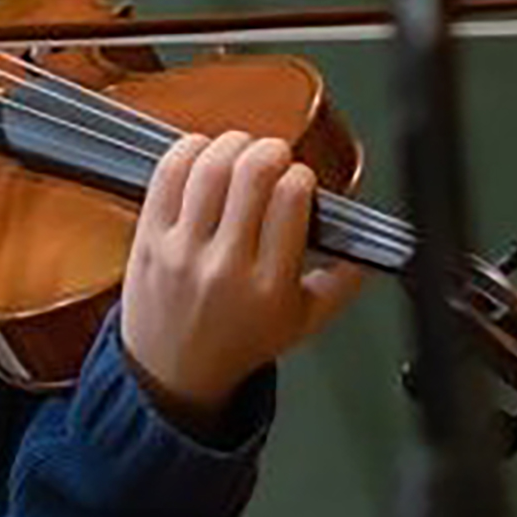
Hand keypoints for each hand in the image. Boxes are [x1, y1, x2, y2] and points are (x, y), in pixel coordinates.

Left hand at [117, 131, 367, 430]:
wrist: (175, 373)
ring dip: (230, 143)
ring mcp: (182, 250)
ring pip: (208, 168)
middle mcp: (225, 266)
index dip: (301, 174)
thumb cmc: (239, 343)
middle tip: (273, 154)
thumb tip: (367, 241)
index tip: (301, 177)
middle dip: (269, 149)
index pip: (291, 200)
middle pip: (250, 174)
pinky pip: (166, 176)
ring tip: (241, 150)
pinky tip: (202, 152)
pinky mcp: (148, 238)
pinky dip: (187, 150)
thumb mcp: (306, 322)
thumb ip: (343, 281)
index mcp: (270, 285)